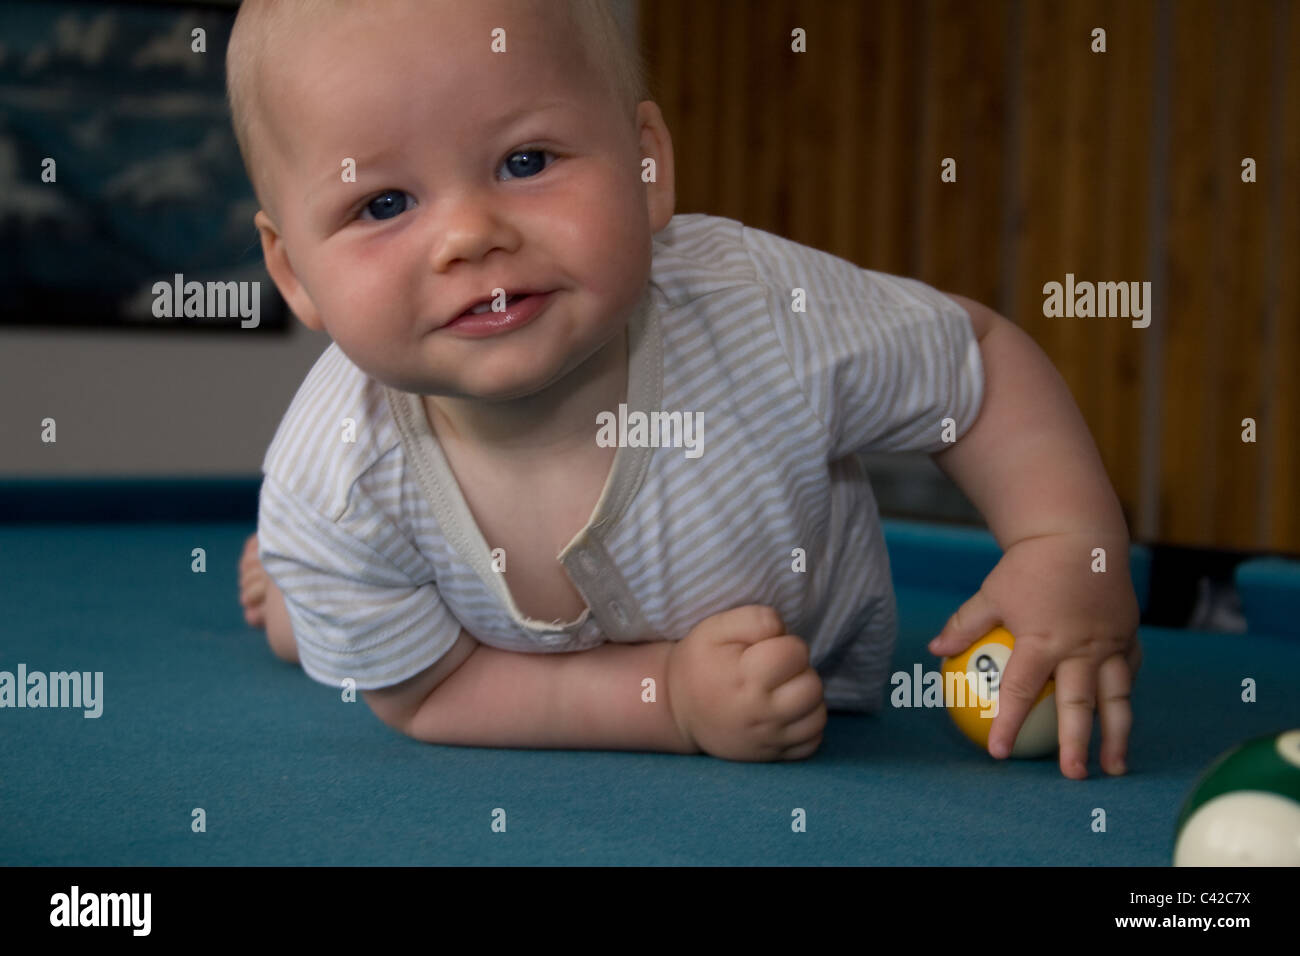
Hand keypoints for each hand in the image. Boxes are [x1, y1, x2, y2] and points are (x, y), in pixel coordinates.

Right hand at [667, 605, 826, 761]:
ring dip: (806, 698)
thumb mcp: (715, 628)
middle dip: (799, 671)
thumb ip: (754, 619)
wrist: (677, 709)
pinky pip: (813, 742)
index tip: (766, 649)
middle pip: (813, 686)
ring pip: (817, 715)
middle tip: (775, 671)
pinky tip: (786, 713)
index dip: (786, 644)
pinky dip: (806, 725)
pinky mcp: (773, 756)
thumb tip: (785, 632)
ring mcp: (768, 740)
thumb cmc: (700, 662)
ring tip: (782, 691)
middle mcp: (759, 713)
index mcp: (745, 678)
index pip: (797, 652)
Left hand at [927, 531, 1141, 778]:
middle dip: (1076, 744)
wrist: (1080, 534)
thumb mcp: (992, 592)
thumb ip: (965, 624)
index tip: (999, 752)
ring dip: (1117, 736)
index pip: (1022, 691)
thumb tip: (934, 650)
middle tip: (1071, 775)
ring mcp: (1111, 643)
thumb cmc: (1029, 565)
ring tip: (1114, 769)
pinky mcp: (1128, 636)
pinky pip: (1128, 674)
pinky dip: (1124, 698)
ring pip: (1117, 698)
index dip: (1010, 723)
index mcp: (1044, 639)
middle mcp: (1082, 647)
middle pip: (1079, 705)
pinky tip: (1121, 721)